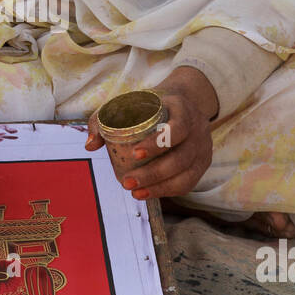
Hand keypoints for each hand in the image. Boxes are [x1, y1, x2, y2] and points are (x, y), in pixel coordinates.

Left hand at [85, 66, 215, 201]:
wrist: (183, 101)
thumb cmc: (151, 104)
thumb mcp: (130, 102)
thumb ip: (105, 119)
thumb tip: (90, 145)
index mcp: (183, 109)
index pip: (177, 128)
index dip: (158, 144)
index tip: (134, 153)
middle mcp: (198, 129)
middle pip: (180, 157)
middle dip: (153, 174)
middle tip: (127, 182)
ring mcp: (203, 148)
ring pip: (186, 175)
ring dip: (159, 187)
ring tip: (135, 192)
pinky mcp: (202, 164)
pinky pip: (188, 183)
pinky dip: (168, 191)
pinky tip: (149, 193)